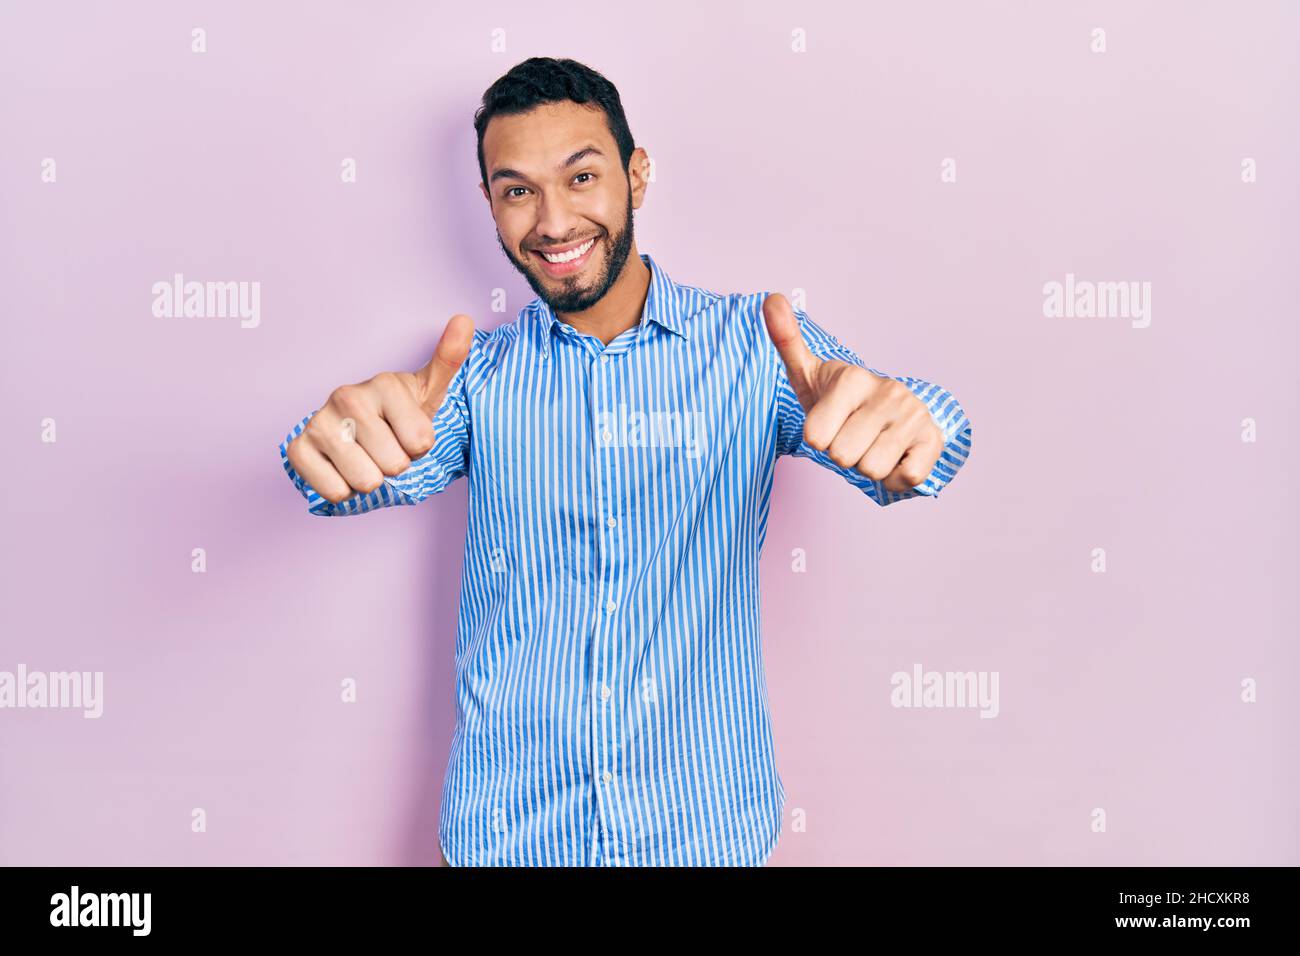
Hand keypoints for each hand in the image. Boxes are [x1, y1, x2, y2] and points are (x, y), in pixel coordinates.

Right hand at [286, 314, 473, 503]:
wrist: (356, 431)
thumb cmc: (398, 414)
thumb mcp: (430, 390)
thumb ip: (449, 359)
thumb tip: (464, 319)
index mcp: (384, 383)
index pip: (421, 444)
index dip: (420, 450)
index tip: (408, 433)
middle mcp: (347, 396)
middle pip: (394, 465)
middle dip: (395, 466)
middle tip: (386, 448)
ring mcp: (318, 421)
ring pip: (365, 481)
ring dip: (370, 481)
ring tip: (366, 458)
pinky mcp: (298, 448)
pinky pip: (334, 491)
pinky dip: (343, 490)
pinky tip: (343, 469)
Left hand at [763, 294, 942, 493]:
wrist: (894, 414)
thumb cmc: (843, 400)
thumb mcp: (810, 374)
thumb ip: (787, 341)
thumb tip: (770, 298)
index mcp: (852, 378)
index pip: (815, 439)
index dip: (819, 439)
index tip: (832, 421)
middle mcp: (887, 391)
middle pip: (842, 458)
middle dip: (844, 455)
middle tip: (854, 435)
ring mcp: (913, 415)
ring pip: (871, 471)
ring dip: (869, 466)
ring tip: (874, 443)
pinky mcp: (934, 440)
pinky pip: (904, 479)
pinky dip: (895, 478)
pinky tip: (895, 456)